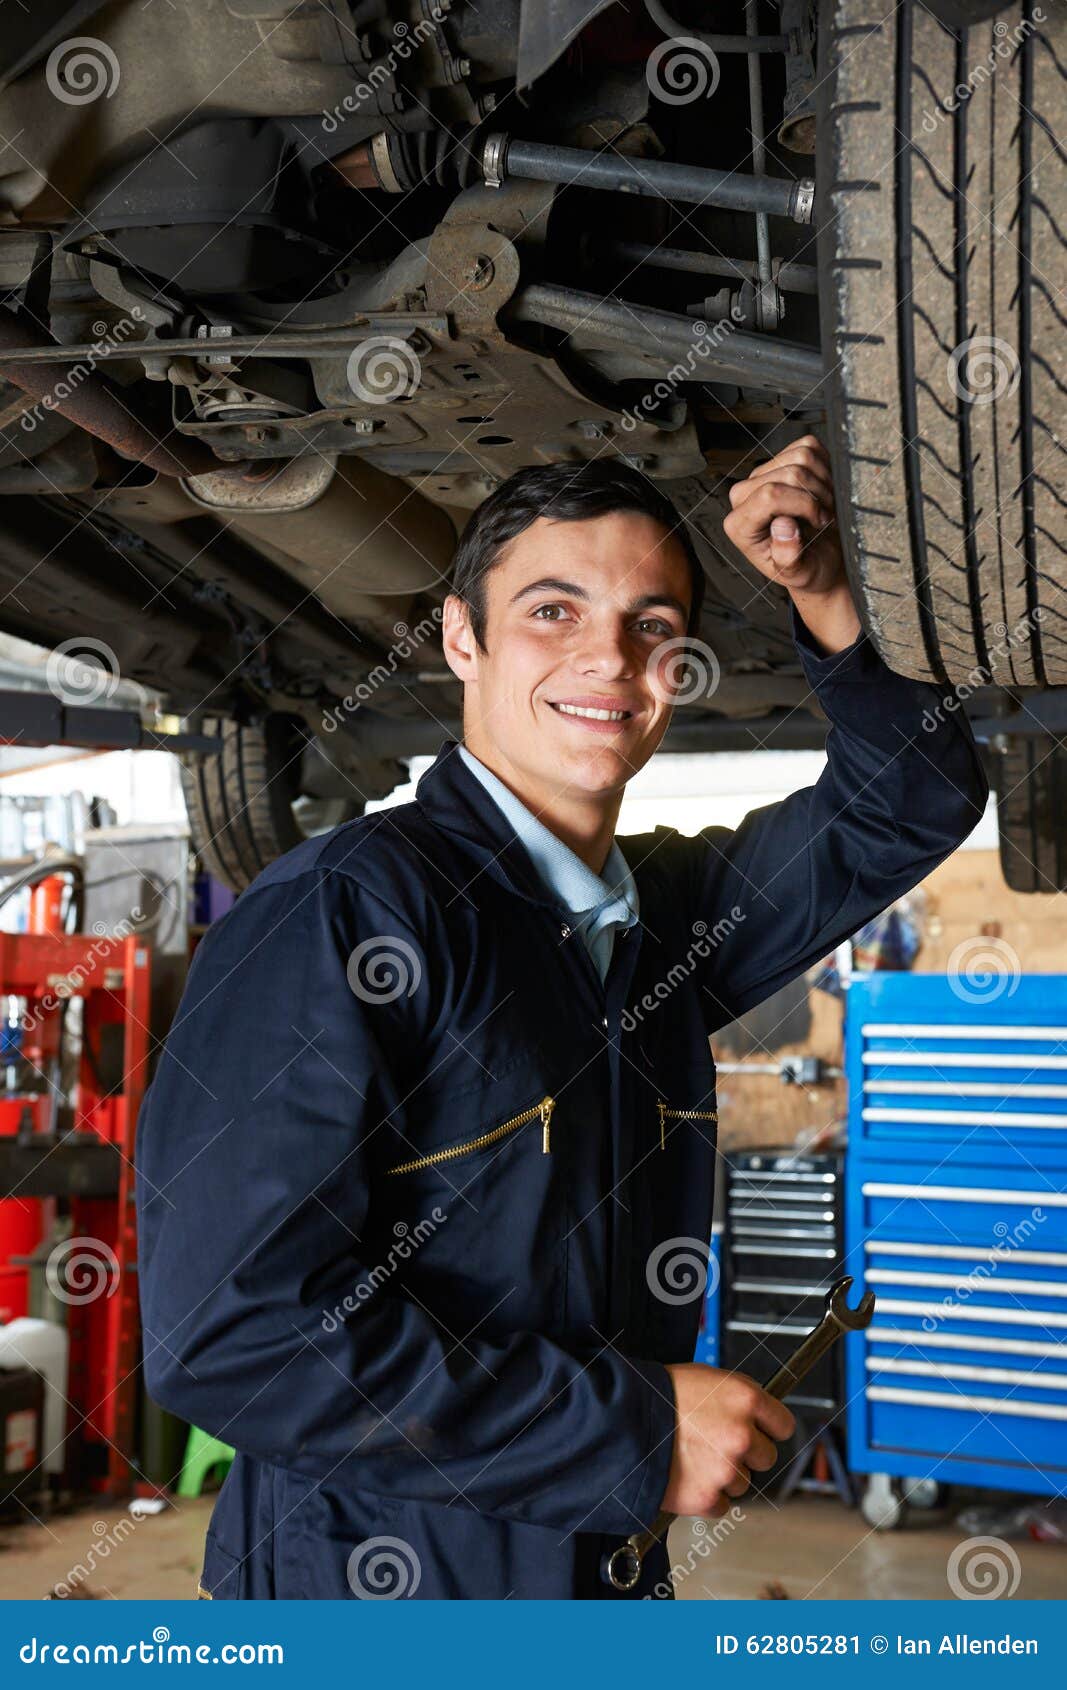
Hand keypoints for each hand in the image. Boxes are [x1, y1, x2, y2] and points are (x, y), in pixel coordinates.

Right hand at [660, 1362, 795, 1516]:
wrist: (622, 1420)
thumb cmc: (658, 1395)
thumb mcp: (705, 1378)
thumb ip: (736, 1399)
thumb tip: (755, 1413)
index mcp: (746, 1399)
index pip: (783, 1425)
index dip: (769, 1429)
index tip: (760, 1432)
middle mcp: (742, 1434)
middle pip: (766, 1457)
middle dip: (746, 1454)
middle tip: (717, 1445)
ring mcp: (726, 1468)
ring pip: (742, 1482)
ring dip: (723, 1475)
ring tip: (693, 1457)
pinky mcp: (708, 1497)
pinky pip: (722, 1505)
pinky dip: (707, 1497)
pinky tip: (687, 1476)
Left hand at [722, 435, 860, 653]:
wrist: (819, 560)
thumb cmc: (806, 568)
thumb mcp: (798, 574)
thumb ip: (787, 557)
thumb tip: (783, 526)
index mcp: (739, 525)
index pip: (770, 494)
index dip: (804, 505)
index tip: (820, 522)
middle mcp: (744, 496)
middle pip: (790, 473)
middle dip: (817, 496)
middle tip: (825, 518)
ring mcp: (762, 474)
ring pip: (802, 456)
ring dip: (824, 483)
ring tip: (824, 507)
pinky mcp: (781, 460)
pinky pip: (809, 446)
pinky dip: (826, 467)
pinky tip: (823, 491)